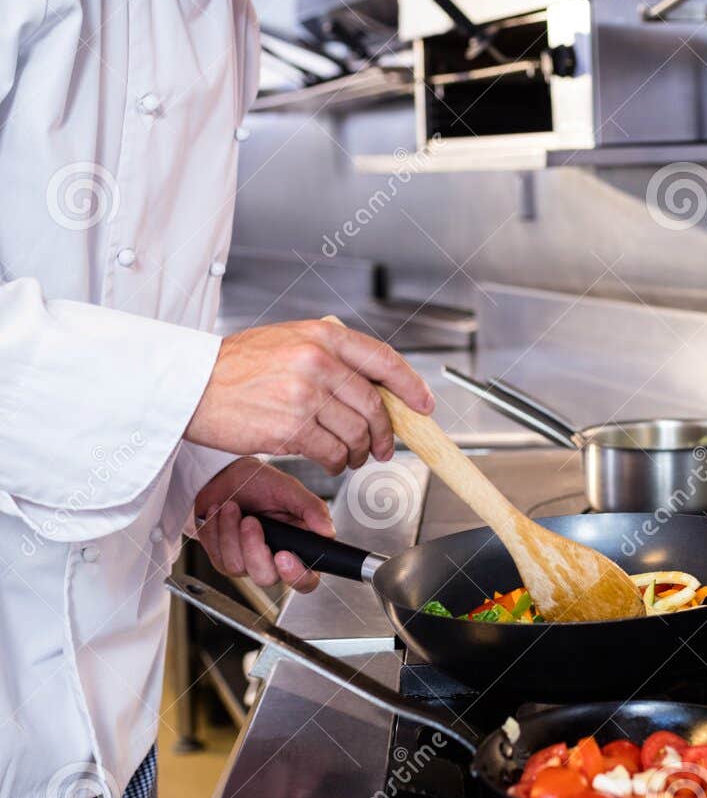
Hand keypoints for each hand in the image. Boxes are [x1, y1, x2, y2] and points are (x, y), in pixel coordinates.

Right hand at [184, 317, 433, 473]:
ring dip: (360, 452)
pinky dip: (336, 462)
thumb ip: (329, 356)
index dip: (411, 385)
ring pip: (357, 433)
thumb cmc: (234, 366)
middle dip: (386, 433)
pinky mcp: (291, 428)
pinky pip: (332, 453)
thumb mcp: (287, 340)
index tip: (424, 404)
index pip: (383, 359)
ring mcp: (305, 395)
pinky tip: (328, 459)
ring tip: (352, 456)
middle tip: (384, 446)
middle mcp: (317, 361)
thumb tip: (372, 385)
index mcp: (321, 335)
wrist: (191, 385)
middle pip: (375, 405)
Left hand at [194, 456, 333, 592]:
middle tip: (250, 520)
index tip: (284, 556)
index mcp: (297, 546)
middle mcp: (273, 560)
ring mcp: (247, 563)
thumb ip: (311, 509)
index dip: (297, 576)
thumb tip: (328, 531)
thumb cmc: (260, 483)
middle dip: (253, 547)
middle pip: (266, 577)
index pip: (306, 579)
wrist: (226, 476)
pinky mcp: (224, 560)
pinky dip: (217, 531)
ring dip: (231, 532)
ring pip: (237, 567)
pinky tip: (220, 514)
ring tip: (231, 508)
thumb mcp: (290, 490)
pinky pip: (218, 557)